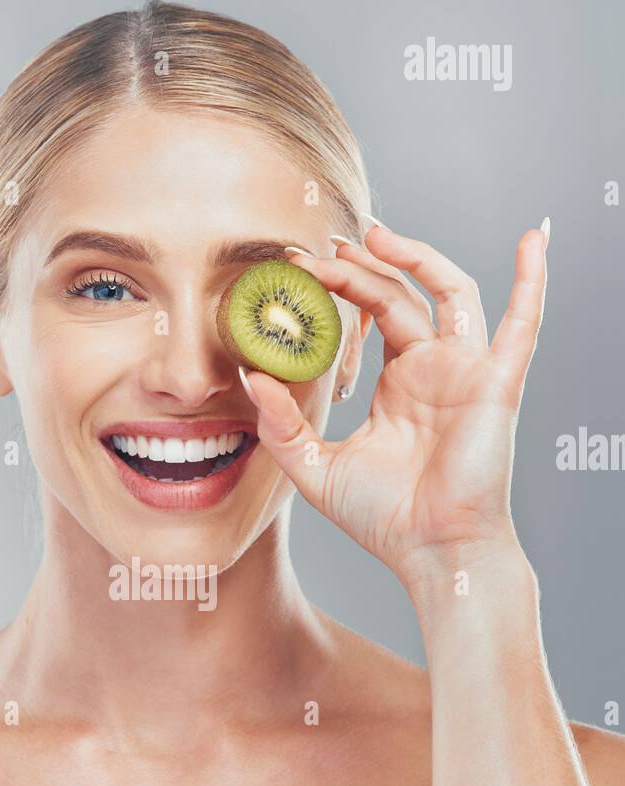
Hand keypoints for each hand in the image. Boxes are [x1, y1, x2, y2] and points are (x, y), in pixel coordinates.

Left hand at [240, 220, 548, 589]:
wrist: (431, 551)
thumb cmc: (384, 518)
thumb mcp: (315, 467)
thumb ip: (282, 423)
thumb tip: (249, 375)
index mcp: (400, 384)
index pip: (374, 314)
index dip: (339, 285)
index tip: (297, 266)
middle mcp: (434, 369)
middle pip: (402, 294)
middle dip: (362, 265)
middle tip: (320, 245)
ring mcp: (467, 372)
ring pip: (450, 291)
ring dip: (417, 256)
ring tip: (374, 234)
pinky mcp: (496, 384)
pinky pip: (523, 324)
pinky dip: (533, 281)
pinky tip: (535, 240)